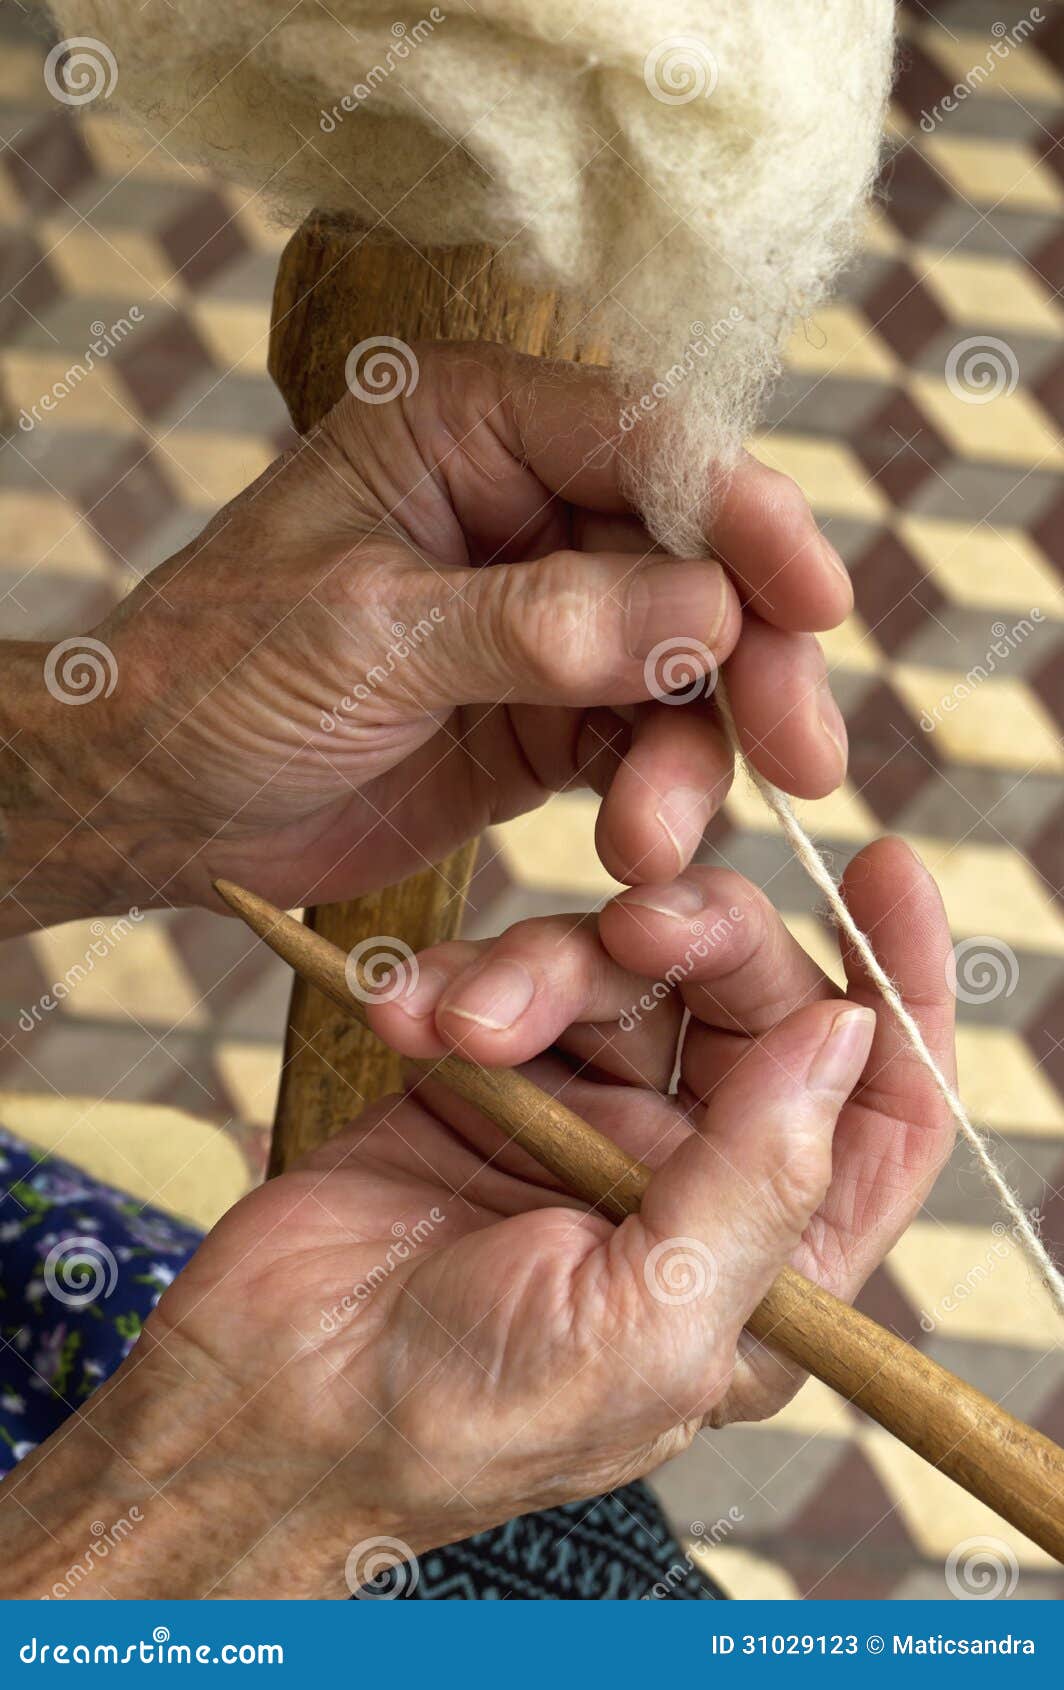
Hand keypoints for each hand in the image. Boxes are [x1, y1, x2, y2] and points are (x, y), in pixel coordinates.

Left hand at [7, 343, 850, 926]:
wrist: (152, 800)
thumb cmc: (214, 678)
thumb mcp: (369, 636)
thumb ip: (541, 625)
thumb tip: (712, 617)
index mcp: (470, 426)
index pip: (647, 441)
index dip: (746, 517)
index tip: (816, 602)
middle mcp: (527, 504)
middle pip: (695, 561)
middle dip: (751, 661)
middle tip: (803, 757)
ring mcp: (550, 616)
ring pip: (686, 669)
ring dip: (697, 756)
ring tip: (650, 846)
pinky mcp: (551, 716)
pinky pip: (645, 744)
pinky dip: (659, 797)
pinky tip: (639, 852)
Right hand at [367, 835, 956, 1423]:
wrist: (268, 1404)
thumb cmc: (459, 1416)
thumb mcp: (643, 1322)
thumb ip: (758, 1180)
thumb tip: (850, 1037)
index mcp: (769, 1265)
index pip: (882, 1111)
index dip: (902, 993)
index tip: (883, 878)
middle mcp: (690, 1182)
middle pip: (748, 1005)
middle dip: (699, 942)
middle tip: (637, 924)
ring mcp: (586, 1124)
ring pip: (622, 975)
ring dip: (546, 969)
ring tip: (467, 1022)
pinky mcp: (488, 1083)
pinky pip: (508, 982)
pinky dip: (462, 980)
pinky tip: (411, 1017)